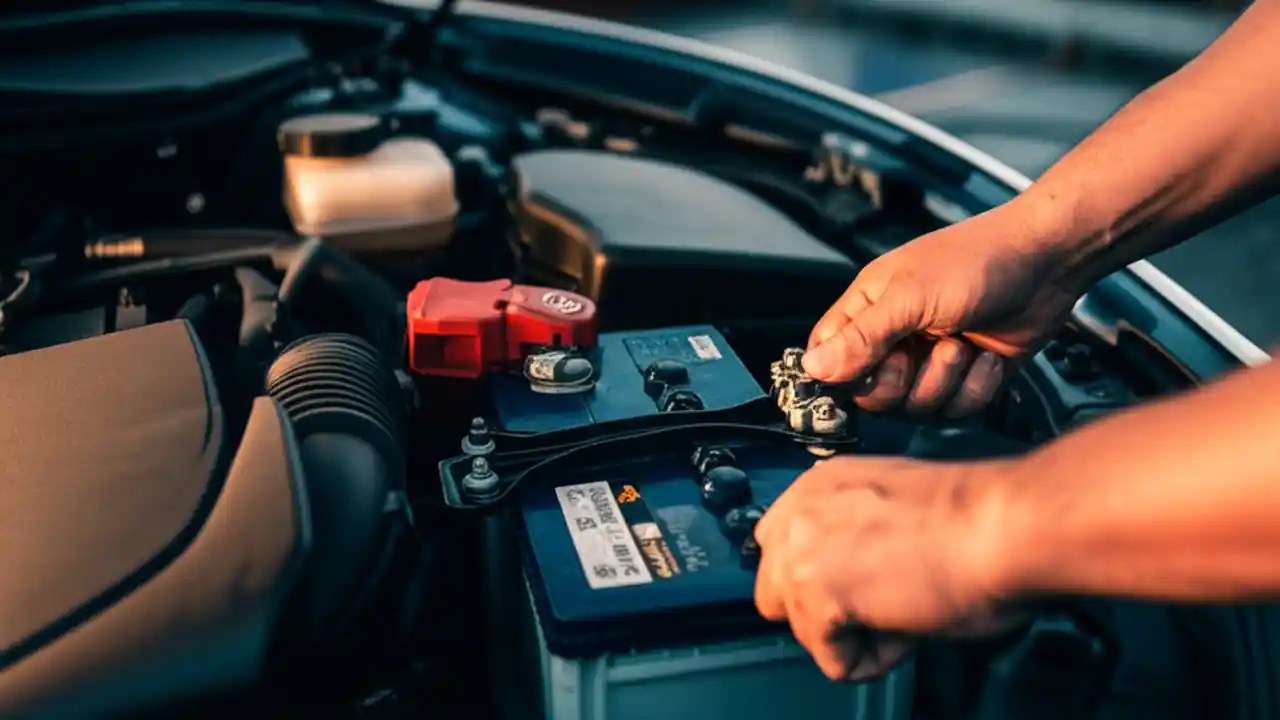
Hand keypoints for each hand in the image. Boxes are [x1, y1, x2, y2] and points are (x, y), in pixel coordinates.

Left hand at [753, 455, 1027, 680]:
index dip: (822, 577)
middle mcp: (802, 510)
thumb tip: (849, 574)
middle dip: (822, 610)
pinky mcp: (818, 593)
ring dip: (852, 634)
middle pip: (775, 590)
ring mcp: (803, 552)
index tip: (860, 585)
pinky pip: (832, 660)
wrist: (1005, 524)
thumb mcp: (891, 509)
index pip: (780, 545)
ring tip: (904, 610)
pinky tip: (908, 625)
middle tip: (881, 605)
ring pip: (802, 629)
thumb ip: (853, 532)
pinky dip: (874, 659)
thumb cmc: (977, 517)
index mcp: (821, 484)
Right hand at [804, 203, 1082, 416]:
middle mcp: (897, 337)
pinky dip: (977, 387)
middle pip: (872, 394)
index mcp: (870, 308)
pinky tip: (990, 356)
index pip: (829, 356)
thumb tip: (814, 366)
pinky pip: (957, 409)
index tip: (863, 375)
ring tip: (964, 345)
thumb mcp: (911, 297)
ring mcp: (932, 360)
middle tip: (921, 352)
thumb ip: (862, 336)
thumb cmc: (977, 261)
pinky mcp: (969, 377)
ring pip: (916, 407)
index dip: (839, 375)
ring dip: (945, 382)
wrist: (1049, 262)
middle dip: (901, 383)